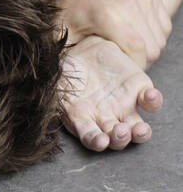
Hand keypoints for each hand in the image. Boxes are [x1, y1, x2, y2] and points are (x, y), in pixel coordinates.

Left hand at [60, 0, 170, 67]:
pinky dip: (154, 35)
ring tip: (129, 46)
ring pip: (160, 39)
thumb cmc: (72, 6)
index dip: (135, 66)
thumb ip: (70, 55)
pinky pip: (164, 26)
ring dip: (149, 48)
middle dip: (141, 60)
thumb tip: (69, 81)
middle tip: (124, 59)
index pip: (137, 51)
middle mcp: (132, 4)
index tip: (123, 71)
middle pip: (152, 48)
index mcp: (109, 16)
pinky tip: (137, 34)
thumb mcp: (64, 32)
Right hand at [60, 34, 162, 150]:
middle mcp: (106, 119)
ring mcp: (124, 106)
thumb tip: (39, 97)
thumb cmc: (65, 70)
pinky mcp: (138, 89)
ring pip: (136, 128)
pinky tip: (150, 97)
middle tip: (119, 132)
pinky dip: (153, 101)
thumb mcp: (55, 82)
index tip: (99, 141)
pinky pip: (149, 101)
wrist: (84, 49)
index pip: (91, 138)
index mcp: (83, 120)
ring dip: (140, 133)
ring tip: (140, 129)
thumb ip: (53, 93)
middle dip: (119, 139)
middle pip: (116, 138)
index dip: (96, 142)